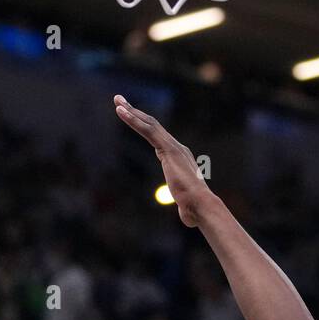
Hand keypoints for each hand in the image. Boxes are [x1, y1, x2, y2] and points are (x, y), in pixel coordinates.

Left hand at [114, 94, 216, 227]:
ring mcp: (173, 147)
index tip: (132, 117)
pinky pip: (148, 130)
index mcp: (179, 157)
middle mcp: (177, 148)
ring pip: (149, 124)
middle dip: (135, 112)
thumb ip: (183, 206)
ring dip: (132, 111)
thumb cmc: (195, 209)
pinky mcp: (168, 149)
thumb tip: (188, 217)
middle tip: (119, 101)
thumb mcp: (185, 204)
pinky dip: (134, 120)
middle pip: (152, 125)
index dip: (144, 126)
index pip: (158, 137)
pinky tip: (121, 112)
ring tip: (117, 101)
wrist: (201, 206)